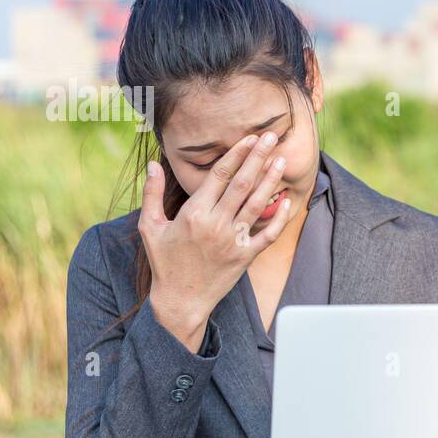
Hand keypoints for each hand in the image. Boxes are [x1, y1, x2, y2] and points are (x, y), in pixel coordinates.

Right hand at [140, 132, 293, 347]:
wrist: (181, 301)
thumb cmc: (165, 262)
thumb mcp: (151, 227)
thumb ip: (151, 194)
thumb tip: (153, 164)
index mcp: (193, 213)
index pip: (219, 176)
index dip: (236, 154)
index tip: (249, 138)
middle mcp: (216, 225)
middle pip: (242, 184)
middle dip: (258, 157)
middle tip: (271, 136)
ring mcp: (233, 241)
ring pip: (257, 204)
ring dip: (271, 180)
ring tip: (281, 159)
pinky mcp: (245, 257)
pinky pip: (268, 235)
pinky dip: (279, 218)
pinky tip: (287, 201)